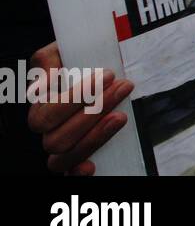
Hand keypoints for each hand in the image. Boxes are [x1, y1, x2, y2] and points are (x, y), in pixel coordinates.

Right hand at [27, 42, 133, 174]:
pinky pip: (70, 173)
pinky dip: (78, 172)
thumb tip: (49, 81)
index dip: (76, 98)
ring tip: (122, 115)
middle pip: (57, 138)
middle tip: (122, 88)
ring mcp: (63, 145)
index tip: (108, 75)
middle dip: (93, 113)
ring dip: (95, 136)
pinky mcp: (82, 154)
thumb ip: (49, 61)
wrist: (103, 68)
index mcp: (41, 106)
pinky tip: (93, 165)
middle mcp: (48, 130)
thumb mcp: (63, 52)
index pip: (47, 114)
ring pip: (65, 155)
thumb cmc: (80, 60)